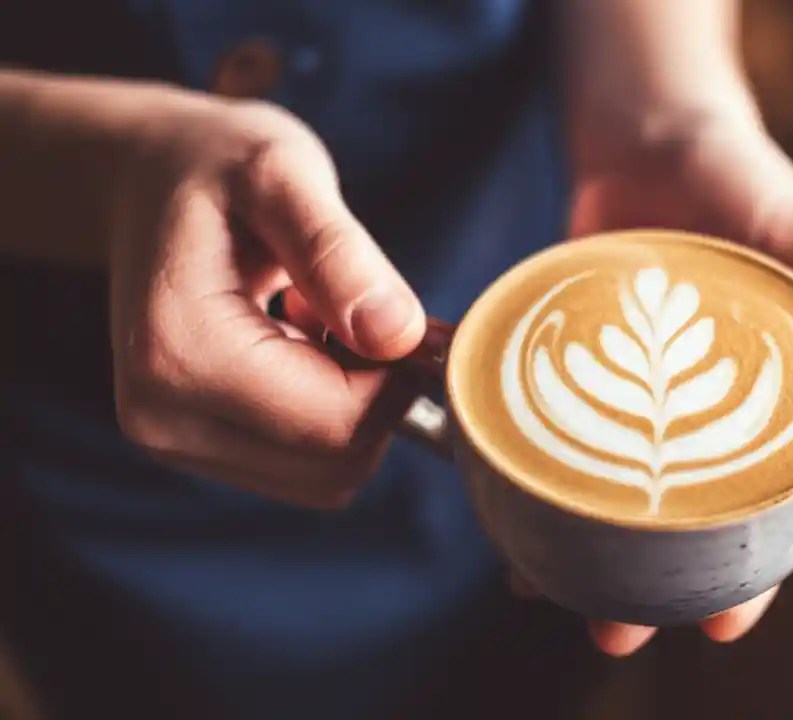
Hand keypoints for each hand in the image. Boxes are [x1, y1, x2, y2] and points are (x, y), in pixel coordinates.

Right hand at [109, 93, 424, 507]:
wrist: (143, 177)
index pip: (338, 426)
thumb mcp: (282, 172)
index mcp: (180, 353)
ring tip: (324, 321)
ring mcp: (173, 440)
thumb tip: (397, 336)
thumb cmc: (215, 163)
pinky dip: (330, 414)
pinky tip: (306, 344)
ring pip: (326, 476)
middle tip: (369, 312)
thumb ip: (339, 253)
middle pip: (336, 465)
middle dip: (380, 396)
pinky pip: (303, 466)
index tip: (409, 317)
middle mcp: (163, 418)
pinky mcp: (196, 446)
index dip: (399, 380)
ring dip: (356, 406)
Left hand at [567, 113, 792, 654]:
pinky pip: (549, 435)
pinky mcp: (572, 369)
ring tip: (548, 595)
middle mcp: (694, 413)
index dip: (752, 572)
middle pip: (675, 522)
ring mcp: (629, 396)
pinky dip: (529, 474)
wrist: (654, 128)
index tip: (723, 624)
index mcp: (763, 404)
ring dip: (579, 550)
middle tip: (616, 632)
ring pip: (605, 494)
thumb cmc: (747, 181)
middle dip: (651, 588)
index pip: (765, 510)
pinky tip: (505, 512)